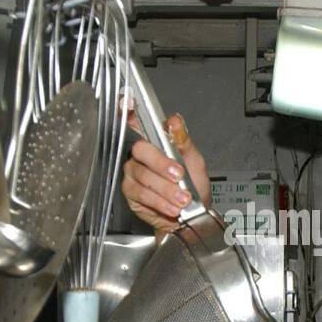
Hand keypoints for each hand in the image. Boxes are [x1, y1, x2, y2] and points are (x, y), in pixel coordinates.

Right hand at [121, 106, 210, 238]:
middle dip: (162, 164)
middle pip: (142, 150)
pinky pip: (141, 194)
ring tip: (182, 198)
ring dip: (166, 189)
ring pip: (143, 175)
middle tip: (179, 176)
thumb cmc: (194, 186)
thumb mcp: (195, 161)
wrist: (193, 216)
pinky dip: (159, 201)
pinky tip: (172, 207)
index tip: (127, 104)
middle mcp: (142, 156)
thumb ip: (183, 141)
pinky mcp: (131, 193)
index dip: (129, 112)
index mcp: (156, 142)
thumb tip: (175, 121)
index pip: (138, 122)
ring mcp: (134, 173)